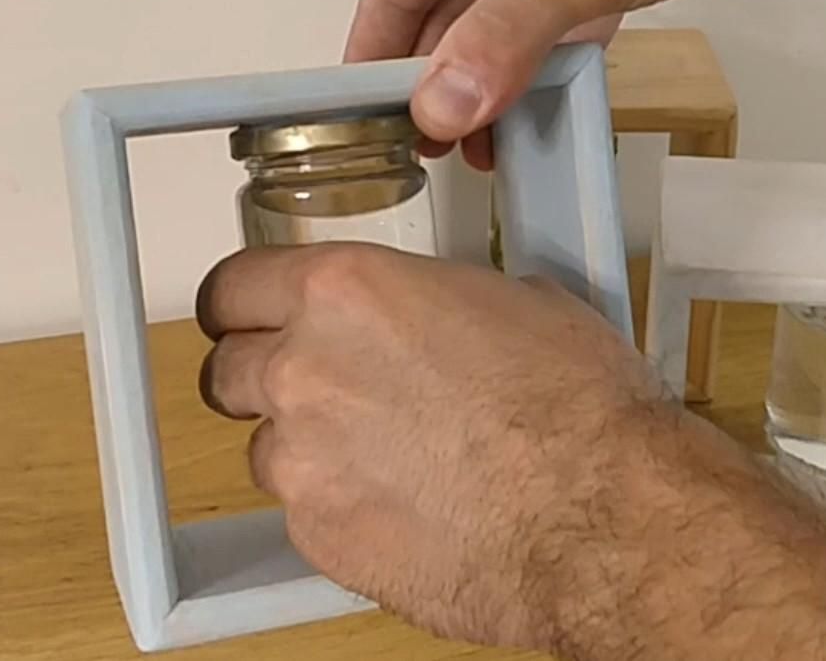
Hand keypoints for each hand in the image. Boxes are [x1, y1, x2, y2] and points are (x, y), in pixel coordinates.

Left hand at [195, 242, 684, 652]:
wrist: (601, 514)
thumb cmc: (575, 406)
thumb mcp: (512, 300)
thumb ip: (428, 301)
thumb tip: (427, 313)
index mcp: (346, 292)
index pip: (231, 286)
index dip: (241, 303)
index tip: (248, 315)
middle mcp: (305, 370)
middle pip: (224, 369)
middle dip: (263, 376)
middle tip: (321, 387)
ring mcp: (304, 462)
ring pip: (265, 449)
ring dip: (309, 448)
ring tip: (389, 455)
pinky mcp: (320, 539)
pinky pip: (303, 514)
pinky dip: (341, 507)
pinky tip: (408, 503)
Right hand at [345, 0, 818, 166]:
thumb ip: (498, 42)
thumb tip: (435, 112)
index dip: (369, 54)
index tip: (357, 121)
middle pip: (439, 12)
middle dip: (430, 81)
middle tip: (424, 155)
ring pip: (495, 26)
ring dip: (484, 84)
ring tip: (476, 153)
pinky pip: (546, 30)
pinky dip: (535, 71)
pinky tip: (532, 118)